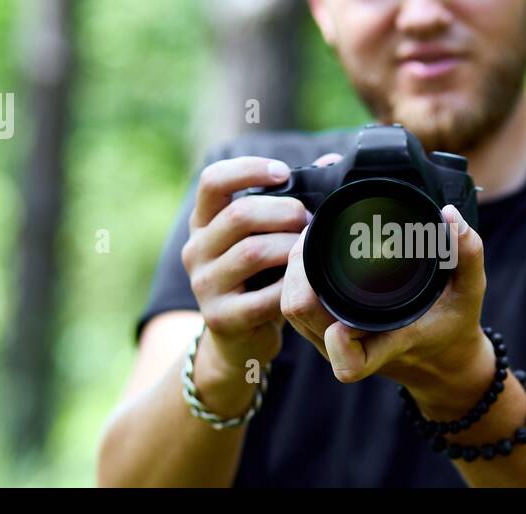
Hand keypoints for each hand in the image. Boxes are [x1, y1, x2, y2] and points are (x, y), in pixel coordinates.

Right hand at [181, 156, 309, 384]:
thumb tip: (329, 162)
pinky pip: (263, 296)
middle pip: (239, 215)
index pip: (213, 181)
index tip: (283, 172)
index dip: (249, 170)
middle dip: (284, 212)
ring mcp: (204, 285)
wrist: (240, 339)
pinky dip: (291, 287)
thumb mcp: (265, 237)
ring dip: (291, 247)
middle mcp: (196, 250)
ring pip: (252, 253)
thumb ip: (288, 200)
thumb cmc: (260, 279)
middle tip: (309, 220)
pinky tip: (306, 284)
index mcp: (203, 223)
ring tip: (311, 250)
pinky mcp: (221, 317)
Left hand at [281, 199, 494, 418]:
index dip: (339, 345)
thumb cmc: (453, 326)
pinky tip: (308, 253)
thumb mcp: (470, 291)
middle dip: (300, 273)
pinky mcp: (321, 333)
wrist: (441, 359)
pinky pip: (291, 305)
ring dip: (292, 274)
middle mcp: (354, 346)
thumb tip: (450, 216)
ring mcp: (332, 342)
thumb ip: (466, 254)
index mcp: (389, 344)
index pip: (351, 361)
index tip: (343, 324)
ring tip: (311, 238)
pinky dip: (293, 278)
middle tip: (316, 233)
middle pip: (302, 315)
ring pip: (290, 309)